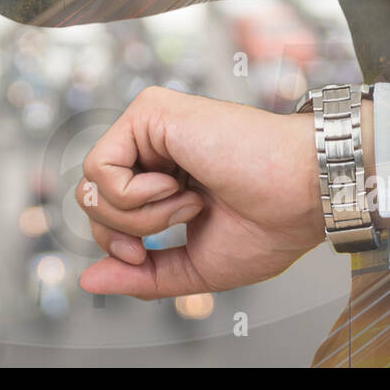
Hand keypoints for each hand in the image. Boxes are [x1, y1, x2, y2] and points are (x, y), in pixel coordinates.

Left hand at [75, 86, 325, 298]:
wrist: (302, 195)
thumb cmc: (269, 224)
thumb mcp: (193, 265)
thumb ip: (141, 274)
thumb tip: (88, 280)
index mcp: (165, 177)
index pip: (106, 212)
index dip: (116, 244)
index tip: (142, 255)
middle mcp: (154, 147)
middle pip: (91, 200)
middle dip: (122, 233)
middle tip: (172, 226)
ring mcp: (150, 125)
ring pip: (91, 186)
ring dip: (140, 215)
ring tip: (189, 202)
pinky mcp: (149, 109)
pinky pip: (100, 167)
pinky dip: (135, 195)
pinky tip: (178, 185)